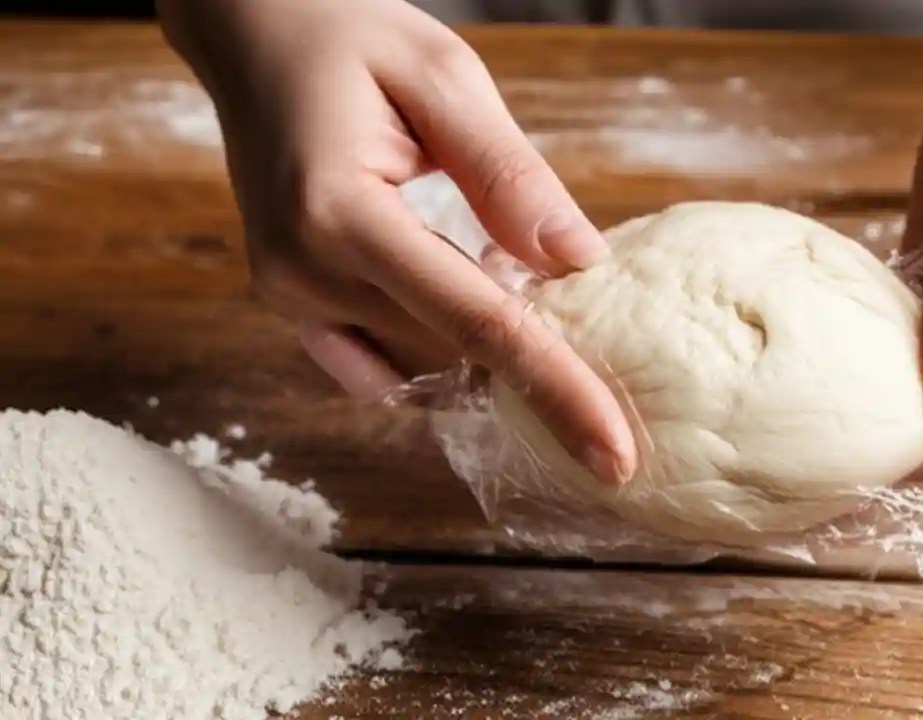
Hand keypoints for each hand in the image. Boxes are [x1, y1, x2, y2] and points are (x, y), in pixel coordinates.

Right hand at [158, 0, 635, 483]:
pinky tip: (449, 289)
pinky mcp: (291, 302)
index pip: (476, 325)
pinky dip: (433, 344)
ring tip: (503, 264)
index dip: (556, 391)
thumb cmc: (348, 36)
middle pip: (454, 353)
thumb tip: (579, 264)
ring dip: (480, 339)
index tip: (615, 456)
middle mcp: (304, 271)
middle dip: (534, 353)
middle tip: (591, 322)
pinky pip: (378, 363)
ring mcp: (289, 295)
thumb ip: (510, 176)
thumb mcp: (444, 78)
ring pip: (423, 363)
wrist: (252, 30)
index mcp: (340, 213)